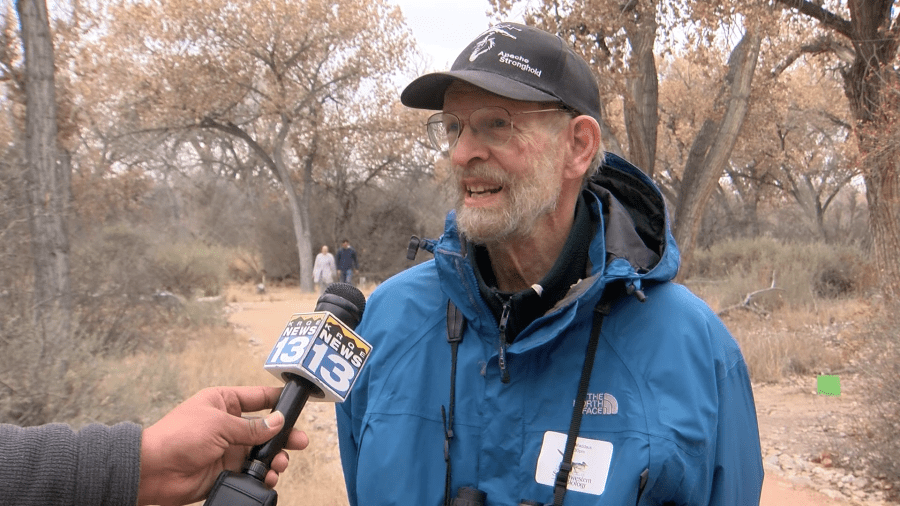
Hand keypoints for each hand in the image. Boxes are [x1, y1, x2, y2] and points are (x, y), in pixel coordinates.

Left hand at [138, 386, 308, 505]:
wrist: (154, 471)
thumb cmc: (177, 437)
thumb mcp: (220, 424)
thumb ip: (252, 427)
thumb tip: (278, 422)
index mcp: (223, 403)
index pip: (258, 398)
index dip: (278, 400)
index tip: (298, 403)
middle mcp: (228, 425)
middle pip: (265, 428)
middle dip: (284, 435)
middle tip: (300, 441)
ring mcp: (228, 449)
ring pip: (261, 452)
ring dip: (275, 458)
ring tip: (281, 463)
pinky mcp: (226, 471)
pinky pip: (251, 472)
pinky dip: (262, 475)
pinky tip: (268, 476)